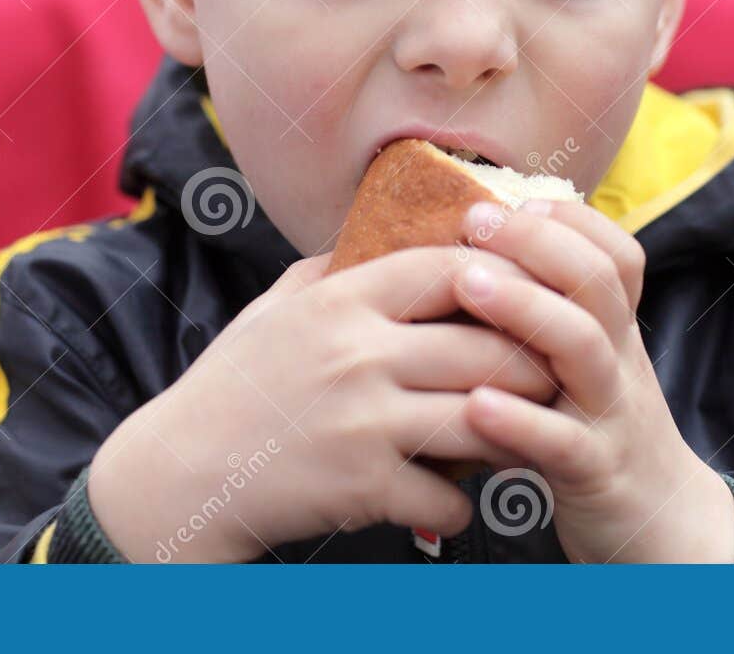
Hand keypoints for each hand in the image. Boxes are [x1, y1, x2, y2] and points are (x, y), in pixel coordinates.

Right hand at [86, 245, 556, 561]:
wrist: (180, 472)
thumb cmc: (235, 384)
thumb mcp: (277, 306)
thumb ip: (336, 269)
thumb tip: (391, 232)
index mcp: (341, 300)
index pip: (451, 267)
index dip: (508, 276)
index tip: (535, 292)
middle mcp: (358, 354)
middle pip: (488, 345)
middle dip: (535, 360)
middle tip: (553, 371)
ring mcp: (364, 423)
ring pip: (486, 418)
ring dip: (516, 429)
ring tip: (527, 430)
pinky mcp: (363, 487)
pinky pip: (451, 495)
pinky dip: (463, 500)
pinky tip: (454, 493)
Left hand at [453, 198, 733, 562]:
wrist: (665, 529)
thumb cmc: (599, 434)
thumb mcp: (587, 367)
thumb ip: (553, 316)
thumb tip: (482, 254)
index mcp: (615, 332)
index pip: (613, 254)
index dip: (566, 221)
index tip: (508, 203)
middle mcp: (619, 362)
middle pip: (595, 282)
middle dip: (535, 243)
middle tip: (474, 224)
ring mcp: (611, 415)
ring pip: (582, 346)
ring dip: (524, 308)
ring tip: (467, 283)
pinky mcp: (595, 474)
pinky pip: (563, 442)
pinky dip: (519, 421)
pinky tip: (475, 404)